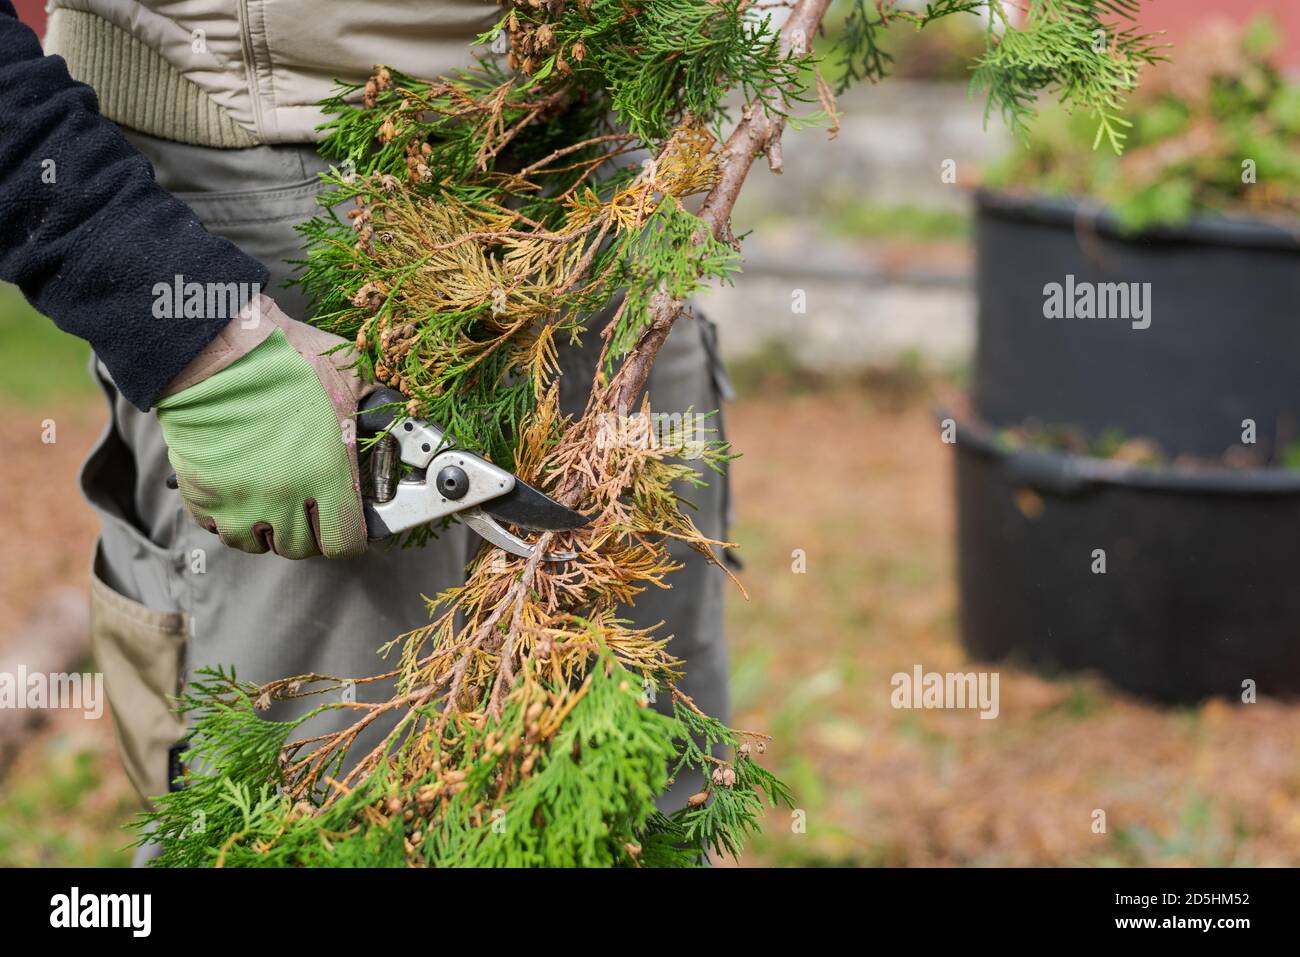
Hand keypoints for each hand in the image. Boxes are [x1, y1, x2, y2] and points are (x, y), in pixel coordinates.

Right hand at [156, 296, 370, 558]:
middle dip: (310, 531)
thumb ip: (378, 407)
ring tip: (275, 501)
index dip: (350, 534)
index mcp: (326, 475)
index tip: (349, 523)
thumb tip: (402, 421)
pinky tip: (242, 492)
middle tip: (311, 507)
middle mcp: (282, 497)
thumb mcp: (352, 377)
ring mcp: (238, 500)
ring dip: (268, 528)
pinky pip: (217, 527)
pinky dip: (230, 517)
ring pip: (257, 543)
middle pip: (301, 547)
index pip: (343, 541)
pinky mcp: (201, 493)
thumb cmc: (288, 358)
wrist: (219, 347)